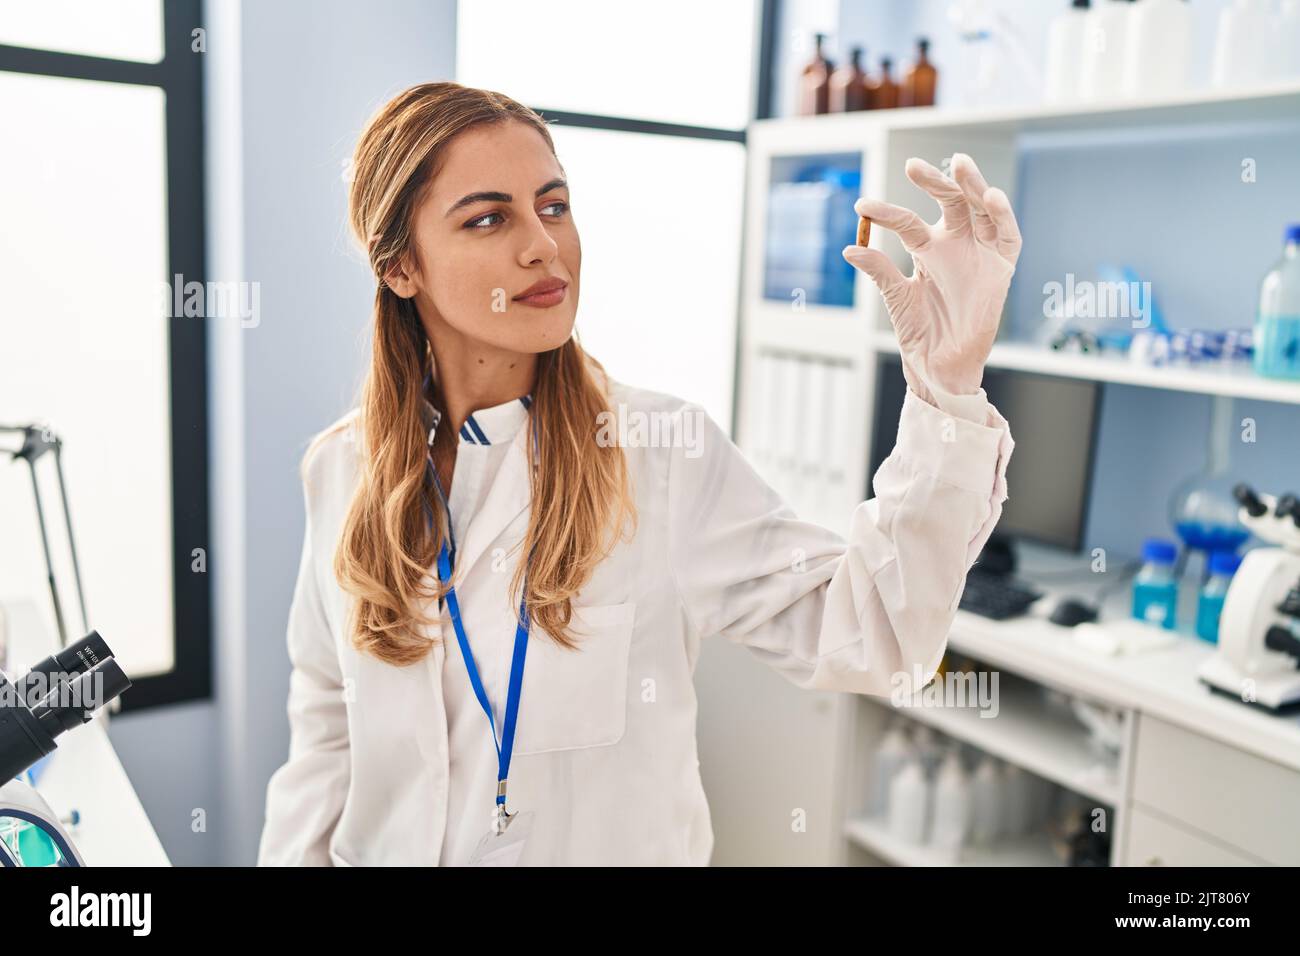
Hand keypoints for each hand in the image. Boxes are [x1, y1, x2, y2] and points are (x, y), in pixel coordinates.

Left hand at [842, 153, 1021, 402]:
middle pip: (949, 202)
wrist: (941, 365)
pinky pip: (1007, 235)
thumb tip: (851, 248)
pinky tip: (990, 196)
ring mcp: (979, 252)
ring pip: (980, 209)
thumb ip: (880, 270)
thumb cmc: (921, 332)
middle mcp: (955, 245)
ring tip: (960, 164)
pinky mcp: (1002, 266)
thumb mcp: (896, 298)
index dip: (886, 212)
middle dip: (934, 182)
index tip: (862, 206)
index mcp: (927, 249)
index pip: (908, 221)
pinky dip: (1002, 215)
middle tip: (913, 166)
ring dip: (973, 185)